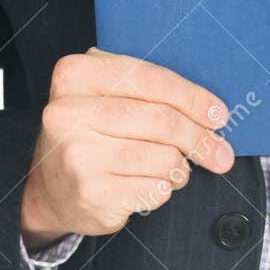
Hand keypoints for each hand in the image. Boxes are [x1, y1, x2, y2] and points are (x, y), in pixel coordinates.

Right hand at [20, 46, 233, 247]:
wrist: (49, 187)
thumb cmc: (91, 132)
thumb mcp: (107, 93)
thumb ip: (149, 89)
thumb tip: (213, 113)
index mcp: (76, 75)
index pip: (152, 80)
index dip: (193, 98)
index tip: (219, 114)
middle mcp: (70, 113)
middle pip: (162, 121)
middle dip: (200, 138)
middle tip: (220, 152)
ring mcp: (78, 156)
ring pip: (164, 158)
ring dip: (180, 167)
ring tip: (172, 168)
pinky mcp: (92, 194)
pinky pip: (155, 189)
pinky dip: (164, 188)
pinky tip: (150, 184)